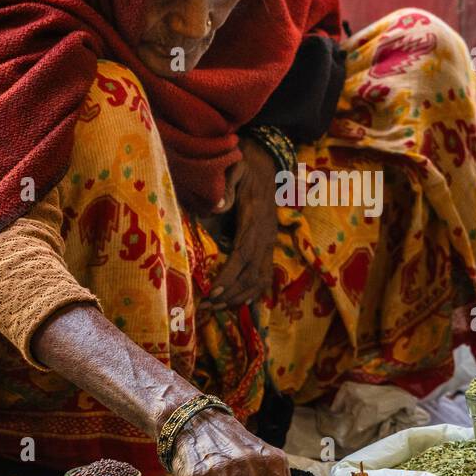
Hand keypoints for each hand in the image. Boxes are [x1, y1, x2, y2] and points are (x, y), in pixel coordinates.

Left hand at [208, 136, 278, 308]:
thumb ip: (227, 186)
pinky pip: (265, 276)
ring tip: (216, 308)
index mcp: (255, 219)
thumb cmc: (246, 168)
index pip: (243, 254)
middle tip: (206, 307)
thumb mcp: (236, 168)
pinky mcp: (269, 247)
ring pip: (260, 279)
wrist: (267, 166)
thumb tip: (216, 207)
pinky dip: (253, 293)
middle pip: (251, 273)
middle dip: (230, 294)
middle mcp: (266, 236)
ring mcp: (270, 243)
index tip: (213, 292)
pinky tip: (237, 303)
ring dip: (239, 297)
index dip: (230, 275)